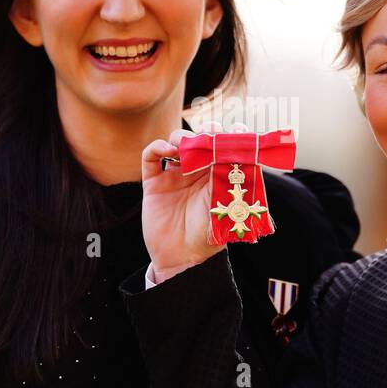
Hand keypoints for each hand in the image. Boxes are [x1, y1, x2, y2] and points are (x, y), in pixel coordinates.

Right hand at [139, 123, 229, 283]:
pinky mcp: (154, 183)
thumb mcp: (223, 199)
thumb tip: (232, 143)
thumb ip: (226, 172)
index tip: (236, 129)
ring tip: (185, 146)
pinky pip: (150, 156)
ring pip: (175, 142)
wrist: (184, 258)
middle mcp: (196, 172)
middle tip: (209, 135)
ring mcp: (174, 176)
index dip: (229, 135)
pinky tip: (166, 151)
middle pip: (199, 139)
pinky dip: (157, 147)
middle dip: (205, 132)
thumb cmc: (209, 233)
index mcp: (217, 175)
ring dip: (181, 138)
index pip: (223, 147)